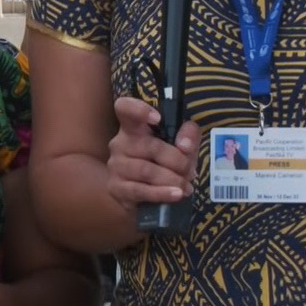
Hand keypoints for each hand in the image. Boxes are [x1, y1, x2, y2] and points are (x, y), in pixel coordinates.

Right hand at [107, 97, 201, 211]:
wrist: (141, 196)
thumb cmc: (163, 164)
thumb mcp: (181, 147)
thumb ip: (188, 136)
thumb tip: (185, 144)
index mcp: (134, 127)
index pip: (125, 108)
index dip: (138, 109)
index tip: (157, 118)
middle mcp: (120, 143)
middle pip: (150, 146)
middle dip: (177, 161)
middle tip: (190, 171)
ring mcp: (116, 166)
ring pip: (146, 170)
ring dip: (172, 179)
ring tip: (185, 186)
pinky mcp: (116, 188)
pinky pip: (140, 190)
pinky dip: (161, 193)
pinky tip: (176, 195)